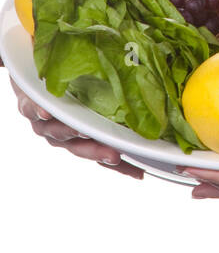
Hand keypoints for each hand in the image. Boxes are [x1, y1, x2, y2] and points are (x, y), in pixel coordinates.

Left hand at [6, 70, 143, 178]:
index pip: (106, 156)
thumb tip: (158, 102)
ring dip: (70, 132)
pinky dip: (38, 111)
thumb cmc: (71, 92)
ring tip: (81, 130)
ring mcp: (47, 125)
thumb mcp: (98, 102)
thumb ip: (121, 108)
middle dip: (97, 152)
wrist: (34, 80)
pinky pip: (32, 110)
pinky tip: (44, 111)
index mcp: (83, 139)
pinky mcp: (28, 108)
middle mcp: (65, 137)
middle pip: (82, 148)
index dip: (122, 166)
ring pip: (59, 132)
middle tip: (113, 155)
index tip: (140, 172)